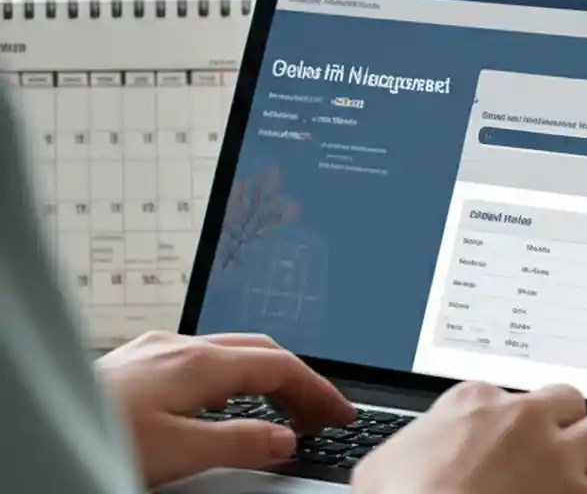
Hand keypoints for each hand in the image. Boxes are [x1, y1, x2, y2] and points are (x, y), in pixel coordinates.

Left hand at [96, 330, 355, 485]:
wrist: (31, 433)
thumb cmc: (95, 436)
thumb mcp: (178, 454)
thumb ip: (239, 444)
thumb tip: (284, 439)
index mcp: (197, 362)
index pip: (280, 366)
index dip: (318, 390)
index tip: (340, 413)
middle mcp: (178, 347)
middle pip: (259, 352)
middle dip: (298, 380)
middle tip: (320, 414)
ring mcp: (153, 351)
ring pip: (230, 354)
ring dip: (265, 379)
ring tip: (282, 413)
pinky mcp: (134, 365)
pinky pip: (202, 362)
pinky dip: (233, 382)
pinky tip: (224, 406)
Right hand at [353, 381, 586, 493]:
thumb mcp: (378, 470)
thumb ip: (403, 451)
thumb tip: (395, 464)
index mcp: (472, 404)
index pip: (504, 393)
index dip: (512, 418)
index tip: (513, 432)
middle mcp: (524, 421)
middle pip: (566, 403)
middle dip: (568, 424)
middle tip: (566, 445)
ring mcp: (560, 459)